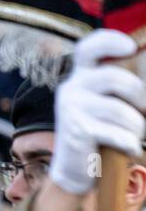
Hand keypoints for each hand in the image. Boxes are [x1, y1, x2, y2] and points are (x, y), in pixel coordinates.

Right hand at [49, 29, 145, 195]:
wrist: (74, 169)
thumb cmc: (98, 132)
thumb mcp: (105, 102)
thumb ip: (118, 86)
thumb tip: (142, 79)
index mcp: (79, 78)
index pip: (88, 48)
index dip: (109, 41)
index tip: (130, 48)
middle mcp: (71, 89)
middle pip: (115, 78)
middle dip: (139, 96)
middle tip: (144, 111)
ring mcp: (72, 110)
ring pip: (120, 110)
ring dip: (137, 126)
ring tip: (135, 136)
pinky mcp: (78, 131)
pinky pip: (118, 132)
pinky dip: (130, 143)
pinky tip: (130, 149)